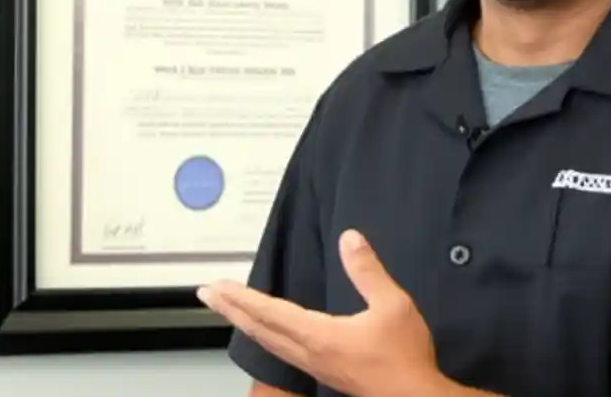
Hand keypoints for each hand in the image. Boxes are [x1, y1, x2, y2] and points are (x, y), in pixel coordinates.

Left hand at [198, 229, 446, 396]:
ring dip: (244, 324)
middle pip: (260, 330)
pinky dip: (264, 336)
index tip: (217, 286)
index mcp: (320, 336)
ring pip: (268, 344)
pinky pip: (281, 352)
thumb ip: (368, 271)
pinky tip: (266, 333)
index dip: (242, 298)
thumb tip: (349, 238)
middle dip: (231, 310)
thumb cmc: (404, 355)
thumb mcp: (393, 305)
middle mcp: (309, 353)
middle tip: (206, 294)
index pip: (270, 313)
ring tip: (228, 310)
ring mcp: (315, 366)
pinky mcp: (324, 373)